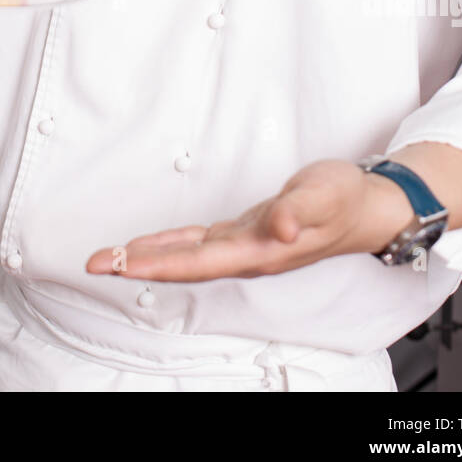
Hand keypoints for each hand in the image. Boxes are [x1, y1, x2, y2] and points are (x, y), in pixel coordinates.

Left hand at [86, 159, 411, 281]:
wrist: (367, 208)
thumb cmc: (345, 200)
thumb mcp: (324, 196)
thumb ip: (301, 210)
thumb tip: (281, 224)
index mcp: (260, 251)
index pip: (196, 262)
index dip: (155, 265)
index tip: (118, 265)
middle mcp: (247, 255)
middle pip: (181, 265)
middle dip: (136, 265)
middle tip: (94, 263)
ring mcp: (245, 247)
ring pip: (186, 256)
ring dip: (147, 257)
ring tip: (110, 257)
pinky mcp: (246, 233)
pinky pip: (198, 244)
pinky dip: (171, 245)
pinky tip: (154, 245)